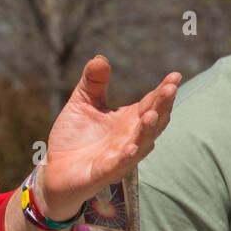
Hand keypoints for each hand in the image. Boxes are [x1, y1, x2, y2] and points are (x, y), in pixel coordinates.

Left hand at [34, 55, 179, 219]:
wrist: (55, 170)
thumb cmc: (75, 137)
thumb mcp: (82, 104)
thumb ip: (93, 83)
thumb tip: (100, 58)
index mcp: (129, 120)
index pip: (151, 103)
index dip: (163, 91)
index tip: (175, 75)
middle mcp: (130, 138)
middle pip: (153, 121)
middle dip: (163, 105)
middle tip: (171, 88)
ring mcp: (120, 156)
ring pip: (141, 143)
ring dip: (148, 130)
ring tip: (153, 114)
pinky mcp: (104, 172)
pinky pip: (119, 165)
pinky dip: (126, 157)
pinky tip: (130, 148)